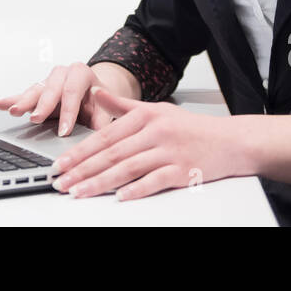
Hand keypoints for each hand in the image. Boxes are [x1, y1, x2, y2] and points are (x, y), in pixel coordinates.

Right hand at [0, 62, 124, 135]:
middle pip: (50, 88)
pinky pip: (21, 95)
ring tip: (13, 111)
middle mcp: (62, 73)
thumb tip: (100, 134)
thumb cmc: (99, 101)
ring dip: (23, 102)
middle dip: (42, 105)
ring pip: (34, 90)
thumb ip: (102, 118)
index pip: (72, 91)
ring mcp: (47, 81)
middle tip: (36, 119)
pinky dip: (10, 100)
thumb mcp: (106, 108)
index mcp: (81, 73)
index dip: (68, 111)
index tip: (64, 131)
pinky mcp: (36, 91)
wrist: (94, 94)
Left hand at [49, 87, 252, 199]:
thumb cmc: (192, 128)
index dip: (80, 151)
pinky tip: (119, 197)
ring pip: (128, 168)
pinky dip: (137, 190)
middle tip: (60, 182)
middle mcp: (155, 132)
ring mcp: (169, 152)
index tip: (61, 163)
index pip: (105, 136)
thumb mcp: (157, 110)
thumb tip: (96, 93)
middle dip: (82, 170)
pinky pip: (155, 181)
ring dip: (100, 183)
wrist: (230, 141)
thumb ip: (123, 105)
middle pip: (112, 153)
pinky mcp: (182, 171)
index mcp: (146, 116)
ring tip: (79, 192)